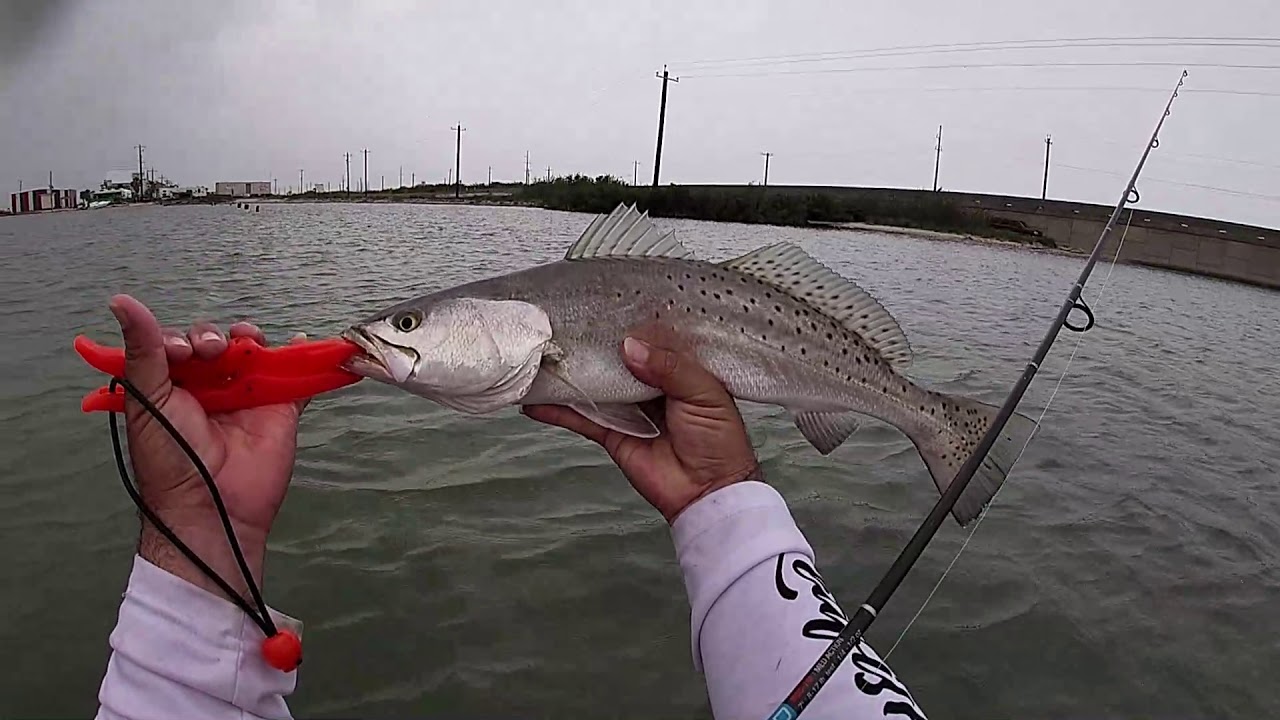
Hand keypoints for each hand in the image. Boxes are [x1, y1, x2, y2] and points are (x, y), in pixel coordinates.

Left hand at [109, 294, 307, 598]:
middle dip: (214, 338)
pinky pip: (296, 380)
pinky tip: (305, 341)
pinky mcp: (280, 410)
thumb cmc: (171, 454)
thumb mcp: (149, 398)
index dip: (180, 339)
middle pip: (218, 344)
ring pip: (254, 354)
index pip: (178, 346)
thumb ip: (143, 350)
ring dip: (251, 339)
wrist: (211, 505)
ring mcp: (247, 398)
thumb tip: (121, 299)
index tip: (181, 352)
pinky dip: (305, 359)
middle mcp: (210, 390)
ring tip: (248, 343)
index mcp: (172, 388)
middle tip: (211, 352)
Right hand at [523, 335, 759, 522]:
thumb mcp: (704, 393)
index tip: (602, 303)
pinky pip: (582, 418)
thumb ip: (669, 367)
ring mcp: (629, 408)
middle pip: (616, 359)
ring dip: (570, 374)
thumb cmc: (720, 440)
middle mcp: (650, 383)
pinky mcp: (612, 433)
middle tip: (562, 322)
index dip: (629, 323)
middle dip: (593, 344)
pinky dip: (558, 410)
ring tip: (539, 356)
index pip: (650, 338)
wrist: (709, 491)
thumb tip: (629, 346)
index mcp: (679, 367)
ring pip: (594, 384)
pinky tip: (535, 401)